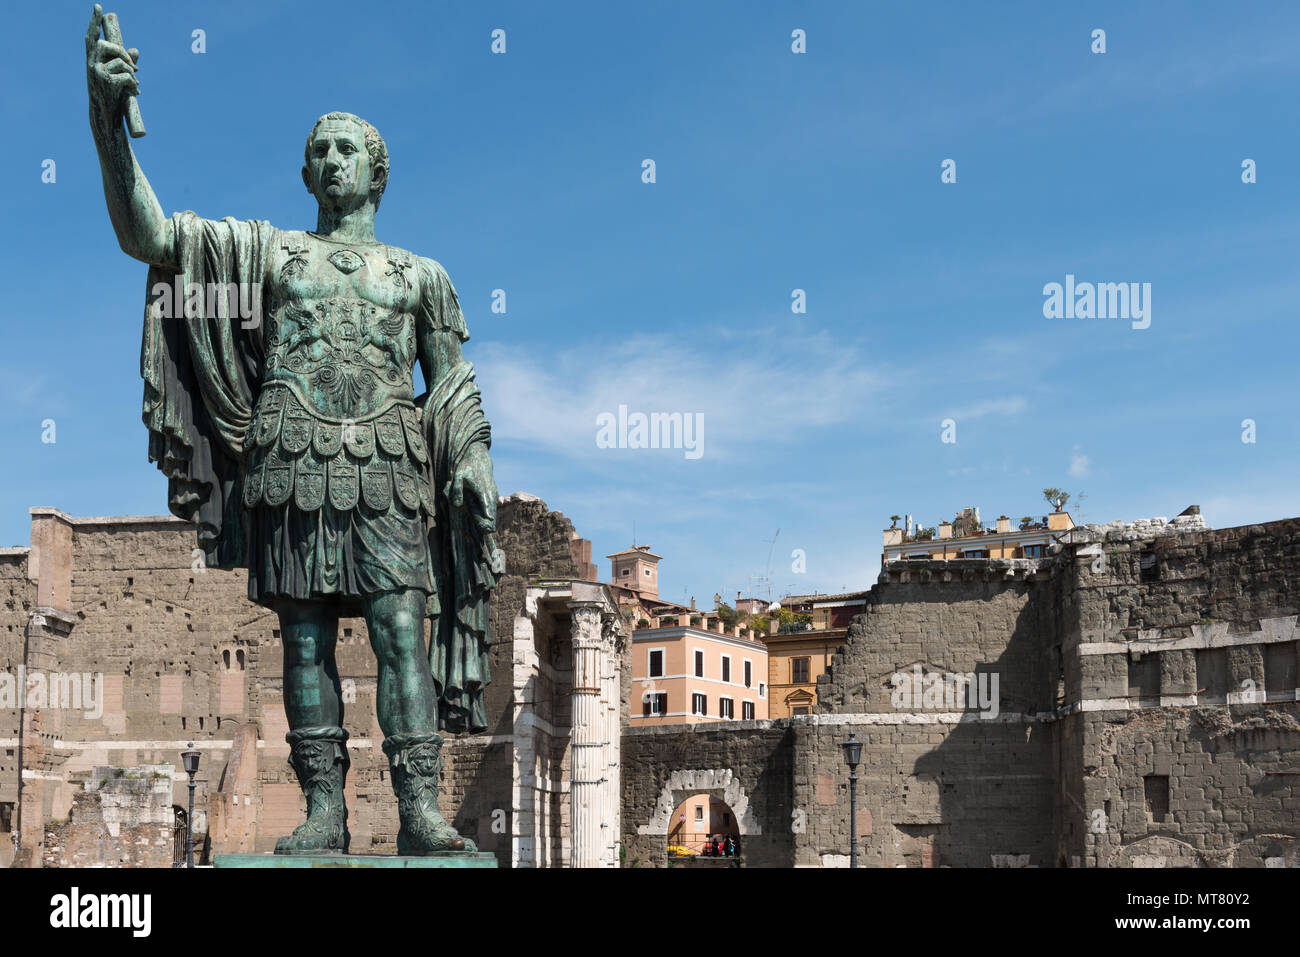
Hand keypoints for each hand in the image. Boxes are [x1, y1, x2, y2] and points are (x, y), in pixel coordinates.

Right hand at [85, 6, 138, 124]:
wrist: (107, 118)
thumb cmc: (111, 97)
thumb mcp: (118, 78)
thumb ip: (126, 63)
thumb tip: (135, 49)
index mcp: (92, 61)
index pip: (92, 38)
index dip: (94, 22)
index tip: (99, 6)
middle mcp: (90, 64)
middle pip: (106, 46)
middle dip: (122, 54)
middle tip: (134, 68)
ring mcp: (95, 73)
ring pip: (120, 62)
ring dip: (131, 73)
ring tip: (134, 85)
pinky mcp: (105, 82)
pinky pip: (127, 76)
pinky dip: (134, 84)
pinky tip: (134, 93)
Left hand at [445, 443, 497, 531]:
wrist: (478, 458)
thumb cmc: (466, 468)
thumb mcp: (457, 476)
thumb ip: (456, 490)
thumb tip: (457, 505)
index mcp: (480, 487)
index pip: (485, 500)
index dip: (487, 510)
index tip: (489, 519)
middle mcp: (489, 489)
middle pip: (492, 506)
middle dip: (491, 517)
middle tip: (489, 530)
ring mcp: (493, 490)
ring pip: (494, 505)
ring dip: (492, 515)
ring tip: (490, 528)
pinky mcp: (494, 491)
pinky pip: (494, 503)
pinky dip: (492, 510)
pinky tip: (490, 519)